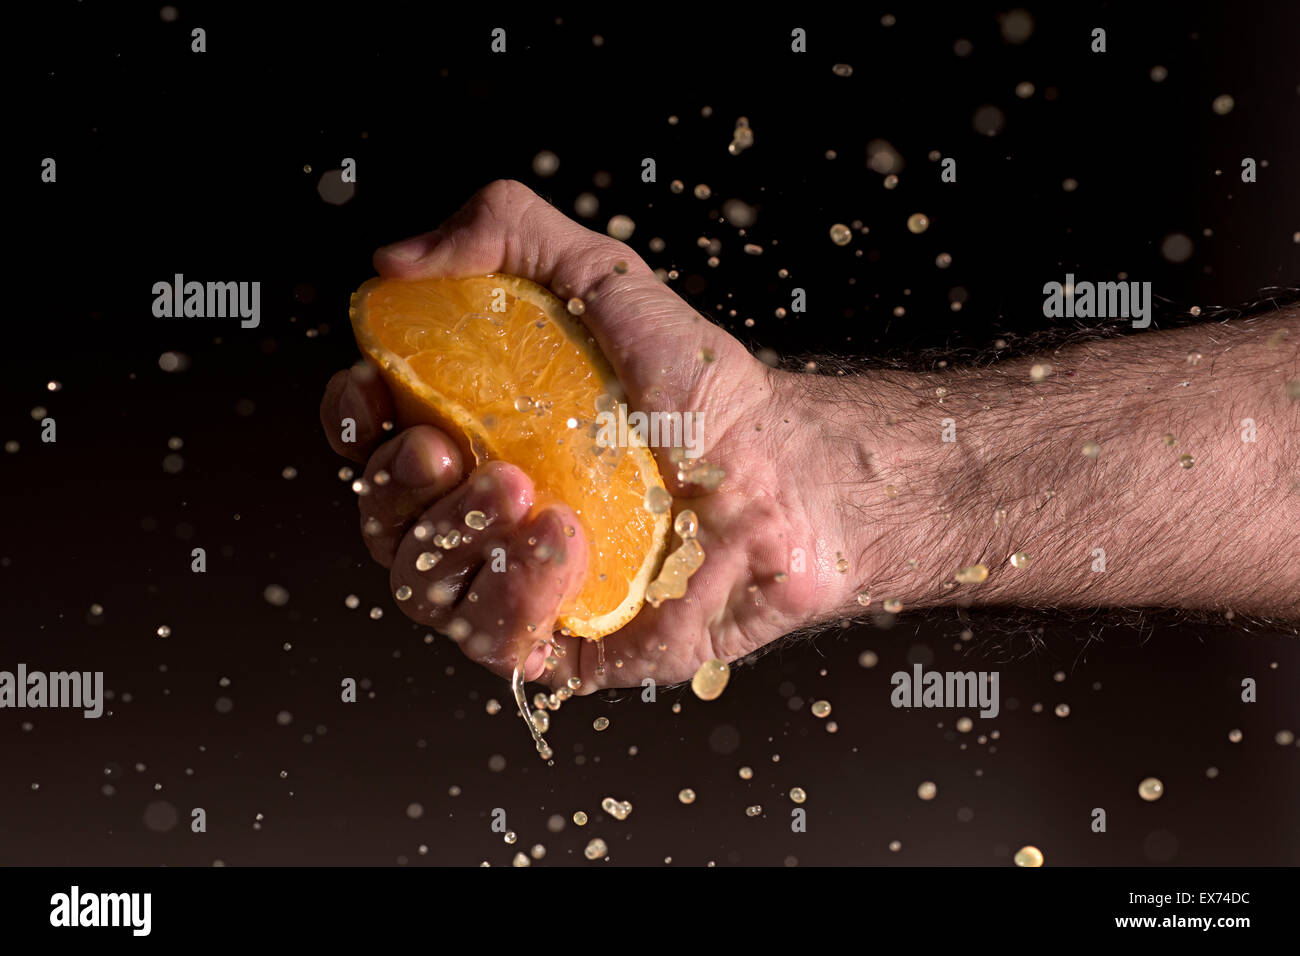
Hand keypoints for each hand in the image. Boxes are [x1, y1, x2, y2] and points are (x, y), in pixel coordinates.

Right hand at [320, 180, 858, 692]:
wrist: (786, 475)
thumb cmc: (702, 386)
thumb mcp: (605, 278)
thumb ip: (504, 231)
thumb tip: (392, 260)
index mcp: (480, 435)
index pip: (374, 439)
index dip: (353, 420)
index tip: (374, 389)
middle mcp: (488, 511)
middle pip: (383, 517)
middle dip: (395, 485)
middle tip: (449, 450)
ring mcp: (521, 582)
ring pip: (422, 584)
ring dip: (453, 536)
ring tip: (527, 494)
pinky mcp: (563, 644)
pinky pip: (492, 642)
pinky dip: (511, 596)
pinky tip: (563, 544)